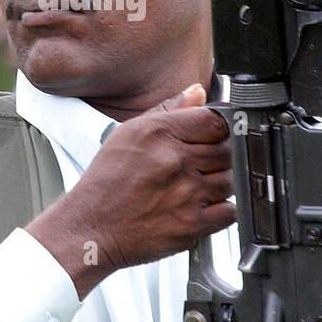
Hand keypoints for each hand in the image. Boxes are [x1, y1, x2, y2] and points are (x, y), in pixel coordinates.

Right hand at [26, 82, 234, 297]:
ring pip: (229, 180)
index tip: (213, 136)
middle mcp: (175, 160)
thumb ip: (168, 110)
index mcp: (160, 133)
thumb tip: (197, 93)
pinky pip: (229, 211)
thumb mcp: (129, 133)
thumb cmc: (107, 183)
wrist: (92, 228)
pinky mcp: (192, 224)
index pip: (216, 120)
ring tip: (196, 187)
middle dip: (219, 156)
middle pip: (227, 150)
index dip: (219, 128)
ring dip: (219, 183)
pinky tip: (201, 207)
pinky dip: (221, 210)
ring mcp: (186, 194)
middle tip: (200, 165)